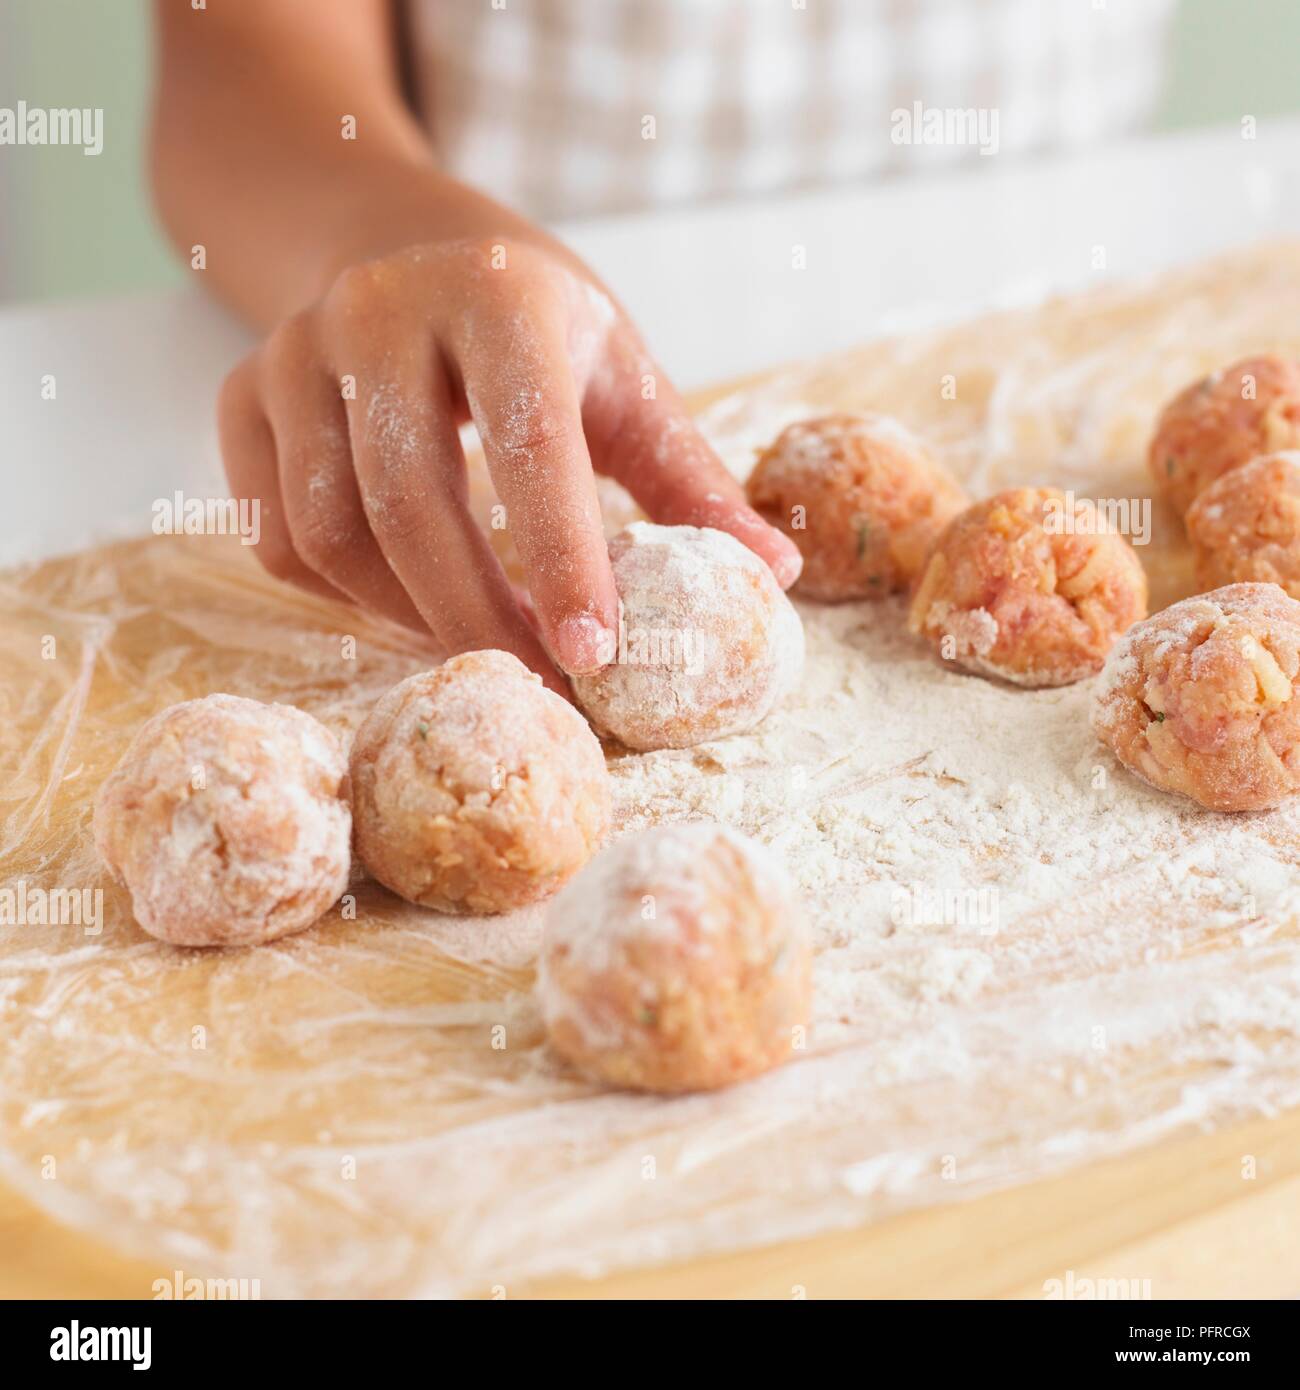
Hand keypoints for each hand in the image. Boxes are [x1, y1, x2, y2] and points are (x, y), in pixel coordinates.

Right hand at [217, 237, 801, 691]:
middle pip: (409, 506)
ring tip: (481, 645)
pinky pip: (277, 539)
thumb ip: (688, 475)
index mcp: (498, 295)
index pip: (528, 445)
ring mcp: (292, 351)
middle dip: (476, 619)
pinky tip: (408, 602)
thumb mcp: (620, 374)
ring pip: (329, 534)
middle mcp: (379, 312)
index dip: (562, 561)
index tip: (595, 658)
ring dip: (409, 617)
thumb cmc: (532, 322)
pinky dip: (346, 599)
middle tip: (538, 692)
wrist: (401, 243)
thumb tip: (778, 570)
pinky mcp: (239, 395)